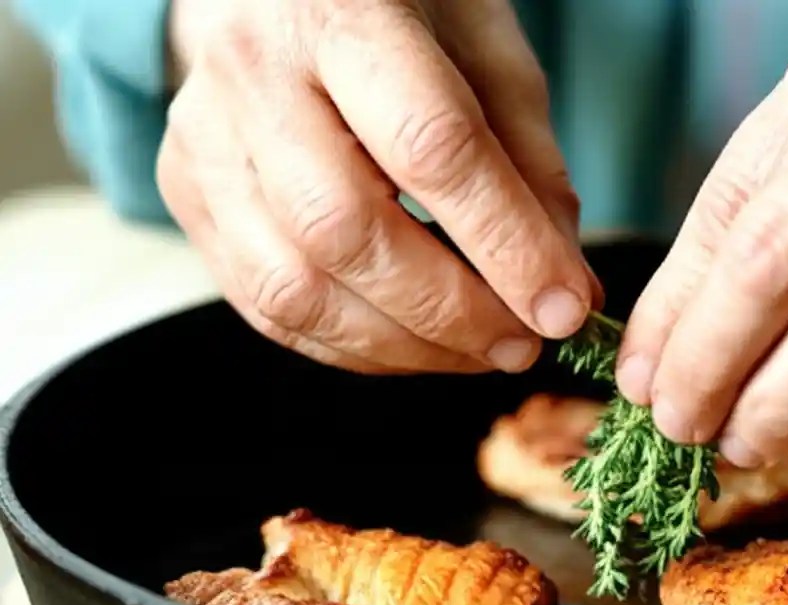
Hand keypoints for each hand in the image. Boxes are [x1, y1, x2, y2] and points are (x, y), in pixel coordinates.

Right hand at [158, 0, 599, 374]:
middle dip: (450, 312)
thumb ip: (528, 162)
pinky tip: (415, 343)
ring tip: (477, 351)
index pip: (429, 146)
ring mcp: (205, 141)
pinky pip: (266, 307)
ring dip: (404, 347)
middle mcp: (253, 75)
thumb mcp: (487, 48)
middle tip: (522, 344)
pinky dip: (354, 346)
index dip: (505, 242)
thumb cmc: (397, 9)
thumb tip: (565, 287)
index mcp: (341, 14)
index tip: (564, 307)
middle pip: (345, 230)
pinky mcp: (186, 194)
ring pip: (295, 288)